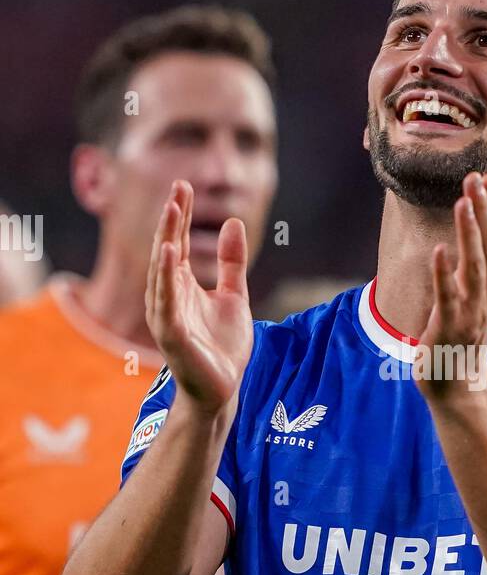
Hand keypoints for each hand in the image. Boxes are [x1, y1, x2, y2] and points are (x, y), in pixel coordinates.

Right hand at [146, 179, 253, 413]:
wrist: (224, 389)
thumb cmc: (223, 346)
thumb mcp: (234, 296)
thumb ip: (232, 263)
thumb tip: (234, 222)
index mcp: (181, 285)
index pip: (179, 242)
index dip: (181, 215)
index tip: (184, 185)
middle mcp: (169, 295)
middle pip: (168, 250)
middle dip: (172, 219)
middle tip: (178, 188)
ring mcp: (166, 314)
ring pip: (163, 271)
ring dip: (166, 239)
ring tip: (171, 211)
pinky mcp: (171, 333)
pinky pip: (166, 300)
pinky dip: (166, 275)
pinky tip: (169, 252)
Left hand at [414, 172, 486, 398]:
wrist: (457, 384)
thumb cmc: (461, 338)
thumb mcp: (475, 299)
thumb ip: (475, 270)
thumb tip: (472, 235)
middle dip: (484, 209)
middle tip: (476, 178)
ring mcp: (471, 310)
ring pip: (475, 265)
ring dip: (470, 232)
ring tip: (463, 203)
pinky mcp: (449, 325)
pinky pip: (447, 295)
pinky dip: (444, 273)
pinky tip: (439, 250)